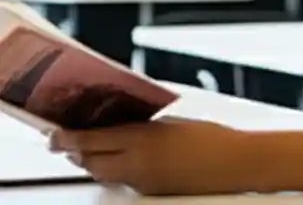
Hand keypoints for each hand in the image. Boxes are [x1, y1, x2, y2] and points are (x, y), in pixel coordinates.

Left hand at [49, 117, 255, 195]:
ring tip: (90, 153)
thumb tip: (120, 127)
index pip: (90, 140)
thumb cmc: (212, 139)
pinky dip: (116, 171)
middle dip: (75, 153)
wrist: (235, 164)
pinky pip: (123, 181)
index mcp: (142, 139)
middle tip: (65, 143)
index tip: (54, 134)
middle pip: (89, 162)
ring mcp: (143, 182)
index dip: (66, 138)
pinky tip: (123, 162)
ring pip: (104, 174)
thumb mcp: (172, 123)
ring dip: (93, 163)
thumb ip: (142, 126)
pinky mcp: (151, 192)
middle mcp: (137, 164)